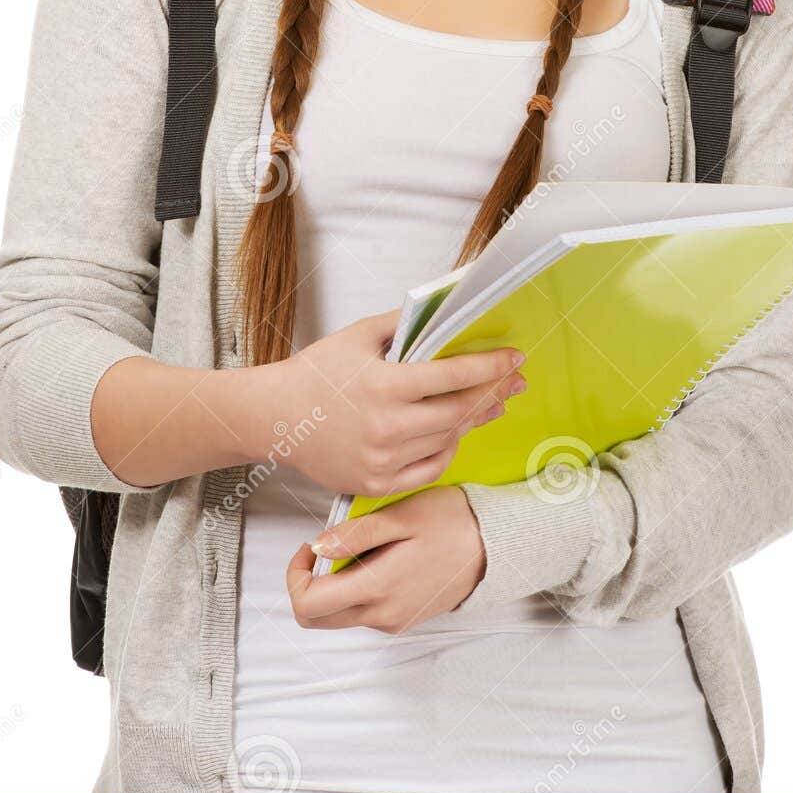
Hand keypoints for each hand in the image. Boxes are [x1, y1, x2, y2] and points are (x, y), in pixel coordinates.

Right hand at [261, 307, 526, 495]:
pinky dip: (448, 448)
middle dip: (494, 393)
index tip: (514, 358)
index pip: (453, 375)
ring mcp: (384, 459)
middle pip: (459, 410)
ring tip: (492, 403)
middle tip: (515, 382)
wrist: (277, 417)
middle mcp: (387, 426)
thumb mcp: (359, 335)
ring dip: (475, 419)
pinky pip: (430, 468)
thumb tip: (445, 310)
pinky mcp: (378, 482)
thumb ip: (404, 324)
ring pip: (448, 439)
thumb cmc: (316, 373)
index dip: (490, 366)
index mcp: (384, 385)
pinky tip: (456, 432)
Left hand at [285, 486, 485, 632]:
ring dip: (335, 584)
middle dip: (308, 584)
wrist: (496, 547)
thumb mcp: (402, 516)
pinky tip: (380, 558)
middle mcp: (382, 615)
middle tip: (325, 547)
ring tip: (362, 546)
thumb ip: (355, 535)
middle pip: (318, 618)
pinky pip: (364, 611)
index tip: (310, 545)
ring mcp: (393, 622)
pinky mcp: (402, 620)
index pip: (309, 605)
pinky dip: (357, 588)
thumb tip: (316, 547)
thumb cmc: (452, 523)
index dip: (296, 575)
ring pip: (340, 614)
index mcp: (377, 588)